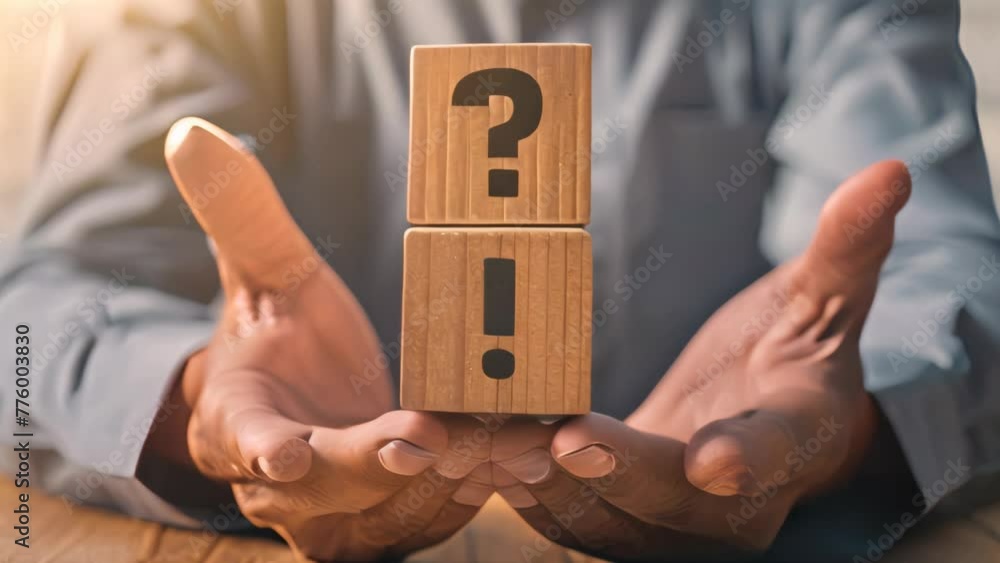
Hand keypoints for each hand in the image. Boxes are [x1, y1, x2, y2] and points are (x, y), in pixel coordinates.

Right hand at [145, 117, 490, 560]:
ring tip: (503, 447)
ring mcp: (331, 515)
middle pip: (325, 484)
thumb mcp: (267, 276)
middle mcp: (278, 484)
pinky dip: (470, 498)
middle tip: (429, 437)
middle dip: (374, 462)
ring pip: (386, 515)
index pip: (242, 437)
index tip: (290, 450)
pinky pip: (426, 525)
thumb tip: (193, 132)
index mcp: (236, 420)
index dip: (264, 446)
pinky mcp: (381, 529)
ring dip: (442, 487)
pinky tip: (519, 460)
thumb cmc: (282, 339)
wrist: (300, 404)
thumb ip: (242, 217)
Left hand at [493, 161, 910, 559]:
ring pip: (606, 522)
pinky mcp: (613, 517)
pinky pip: (563, 516)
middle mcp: (733, 500)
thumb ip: (847, 247)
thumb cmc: (788, 354)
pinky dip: (519, 490)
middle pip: (677, 502)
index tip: (714, 460)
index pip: (777, 451)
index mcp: (793, 437)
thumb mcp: (821, 300)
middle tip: (565, 440)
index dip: (748, 456)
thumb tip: (890, 170)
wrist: (749, 416)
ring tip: (495, 446)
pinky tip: (471, 452)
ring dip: (549, 489)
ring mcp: (667, 520)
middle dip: (622, 475)